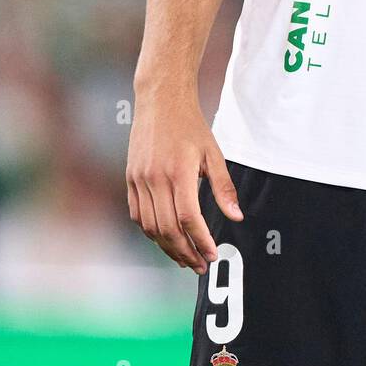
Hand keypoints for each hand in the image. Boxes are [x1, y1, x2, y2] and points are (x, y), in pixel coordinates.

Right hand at [126, 95, 242, 272]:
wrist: (160, 100)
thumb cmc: (190, 125)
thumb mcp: (214, 153)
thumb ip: (224, 188)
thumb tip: (236, 216)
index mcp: (179, 172)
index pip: (188, 218)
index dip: (200, 241)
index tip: (212, 254)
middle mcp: (155, 178)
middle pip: (168, 229)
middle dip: (185, 252)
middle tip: (200, 265)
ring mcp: (139, 179)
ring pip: (150, 226)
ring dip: (168, 247)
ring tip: (185, 257)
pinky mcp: (130, 179)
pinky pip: (138, 215)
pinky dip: (151, 231)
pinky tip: (165, 238)